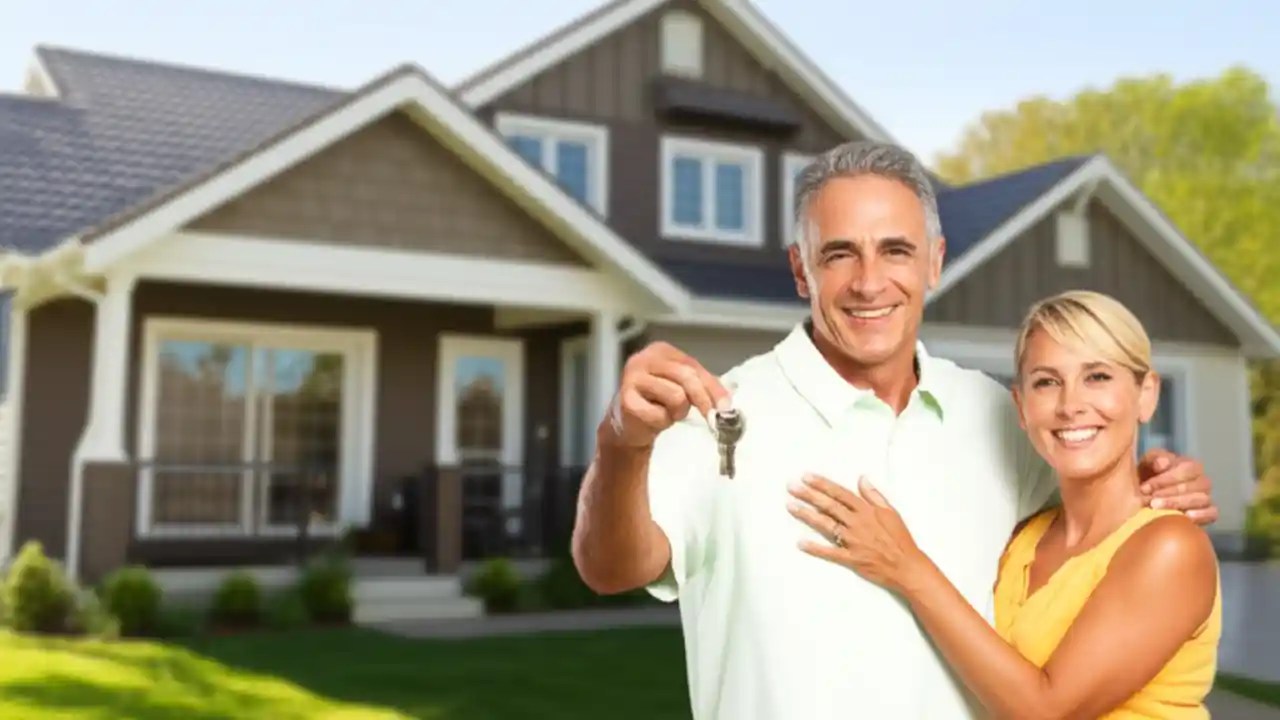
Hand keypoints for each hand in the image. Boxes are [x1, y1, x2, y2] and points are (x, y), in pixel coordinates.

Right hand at [600, 341, 731, 449]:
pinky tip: (652, 419)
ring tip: (666, 412)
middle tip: (713, 419)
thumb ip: (705, 388)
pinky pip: (659, 414)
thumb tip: (727, 402)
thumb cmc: (658, 403)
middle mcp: (644, 358)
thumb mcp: (685, 390)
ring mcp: (632, 377)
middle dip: (703, 399)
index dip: (713, 387)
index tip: (726, 407)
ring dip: (677, 412)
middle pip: (686, 377)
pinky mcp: (626, 399)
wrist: (628, 424)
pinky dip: (661, 422)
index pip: (693, 365)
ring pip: (676, 396)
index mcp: (660, 350)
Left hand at [786, 474, 925, 593]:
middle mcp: (857, 523)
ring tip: (790, 506)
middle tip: (791, 487)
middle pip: (829, 506)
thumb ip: (874, 495)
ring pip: (825, 525)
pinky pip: (830, 552)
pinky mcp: (851, 559)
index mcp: (866, 511)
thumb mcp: (891, 512)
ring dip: (806, 515)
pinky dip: (815, 548)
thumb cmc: (901, 540)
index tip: (806, 477)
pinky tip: (800, 543)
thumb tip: (862, 478)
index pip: (840, 493)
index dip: (822, 484)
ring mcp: (852, 541)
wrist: (907, 566)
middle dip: (808, 495)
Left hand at [1137, 449, 1217, 524]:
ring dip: (1179, 503)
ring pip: (1203, 499)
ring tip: (1157, 508)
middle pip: (1197, 485)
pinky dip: (1201, 515)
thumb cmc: (1146, 479)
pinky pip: (1212, 513)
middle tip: (1151, 500)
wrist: (1142, 500)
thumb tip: (1161, 463)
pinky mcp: (1209, 514)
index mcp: (1191, 466)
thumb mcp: (1146, 464)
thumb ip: (1153, 458)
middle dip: (1170, 493)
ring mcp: (1207, 498)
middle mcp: (1202, 481)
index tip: (1145, 488)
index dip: (1166, 478)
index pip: (1187, 469)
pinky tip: (1184, 516)